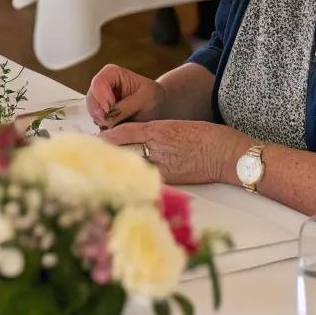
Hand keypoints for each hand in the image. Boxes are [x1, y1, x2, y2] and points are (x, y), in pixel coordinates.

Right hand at [86, 64, 165, 128]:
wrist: (157, 108)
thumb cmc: (153, 98)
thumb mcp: (145, 99)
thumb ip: (126, 107)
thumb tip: (107, 118)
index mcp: (112, 73)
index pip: (99, 83)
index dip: (101, 97)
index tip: (109, 110)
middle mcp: (102, 86)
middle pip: (91, 99)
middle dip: (100, 113)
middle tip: (110, 123)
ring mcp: (100, 101)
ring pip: (92, 113)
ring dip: (102, 122)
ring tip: (117, 126)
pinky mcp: (101, 115)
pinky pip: (97, 123)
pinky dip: (105, 128)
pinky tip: (116, 130)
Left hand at [100, 120, 237, 184]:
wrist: (228, 153)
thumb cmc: (206, 138)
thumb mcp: (176, 128)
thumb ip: (154, 135)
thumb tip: (132, 142)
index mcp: (158, 128)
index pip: (123, 133)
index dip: (106, 138)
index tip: (92, 142)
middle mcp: (157, 145)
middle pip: (122, 150)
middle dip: (106, 155)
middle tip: (87, 160)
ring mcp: (163, 163)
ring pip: (131, 165)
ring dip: (116, 168)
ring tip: (98, 174)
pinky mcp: (172, 178)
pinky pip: (147, 179)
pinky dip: (134, 181)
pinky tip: (123, 185)